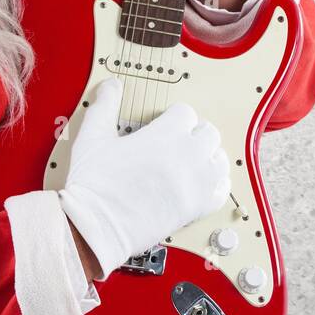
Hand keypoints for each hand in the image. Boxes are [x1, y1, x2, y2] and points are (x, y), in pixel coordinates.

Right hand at [57, 78, 230, 280]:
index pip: (186, 113)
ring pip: (220, 160)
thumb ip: (105, 106)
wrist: (94, 228)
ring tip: (191, 161)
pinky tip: (203, 183)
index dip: (174, 117)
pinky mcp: (196, 208)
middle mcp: (187, 156)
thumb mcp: (93, 137)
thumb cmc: (93, 185)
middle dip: (194, 134)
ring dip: (208, 157)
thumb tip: (111, 86)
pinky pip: (222, 191)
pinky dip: (216, 185)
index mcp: (165, 135)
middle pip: (208, 133)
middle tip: (178, 142)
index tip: (164, 125)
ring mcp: (195, 184)